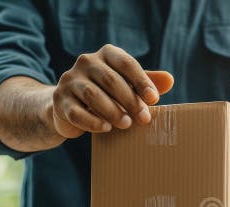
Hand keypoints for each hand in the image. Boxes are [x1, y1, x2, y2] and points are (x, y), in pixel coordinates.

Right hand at [53, 44, 173, 137]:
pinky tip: (105, 129)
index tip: (154, 100)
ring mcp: (70, 81)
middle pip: (111, 80)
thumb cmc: (106, 95)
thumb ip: (147, 82)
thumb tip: (170, 80)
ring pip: (93, 95)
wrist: (69, 108)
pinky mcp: (60, 101)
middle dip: (130, 101)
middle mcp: (85, 62)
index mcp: (105, 55)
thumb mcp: (127, 86)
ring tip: (126, 124)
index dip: (141, 81)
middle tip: (144, 119)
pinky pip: (77, 112)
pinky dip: (93, 122)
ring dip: (113, 112)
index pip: (126, 63)